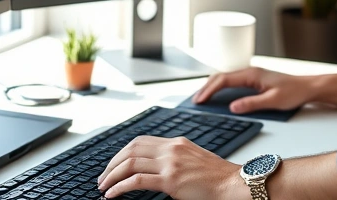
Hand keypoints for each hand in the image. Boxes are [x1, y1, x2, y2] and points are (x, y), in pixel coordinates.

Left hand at [96, 136, 246, 199]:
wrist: (233, 184)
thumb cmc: (217, 177)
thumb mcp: (193, 160)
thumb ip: (175, 159)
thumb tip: (156, 170)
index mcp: (176, 143)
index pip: (140, 141)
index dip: (122, 152)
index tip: (113, 164)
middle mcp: (171, 149)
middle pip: (131, 149)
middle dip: (112, 163)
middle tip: (103, 177)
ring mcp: (170, 163)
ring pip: (130, 163)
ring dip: (112, 176)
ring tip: (104, 187)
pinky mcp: (170, 180)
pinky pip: (136, 180)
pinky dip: (120, 187)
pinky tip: (113, 194)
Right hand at [193, 67, 316, 113]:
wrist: (308, 88)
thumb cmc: (294, 92)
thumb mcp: (273, 101)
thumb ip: (252, 104)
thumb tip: (233, 108)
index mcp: (252, 74)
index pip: (224, 80)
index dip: (209, 90)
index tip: (199, 100)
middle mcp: (249, 72)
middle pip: (221, 77)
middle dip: (206, 88)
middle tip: (195, 101)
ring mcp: (251, 76)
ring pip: (225, 79)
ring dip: (212, 87)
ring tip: (202, 99)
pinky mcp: (254, 81)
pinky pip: (232, 83)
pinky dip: (221, 89)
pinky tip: (218, 97)